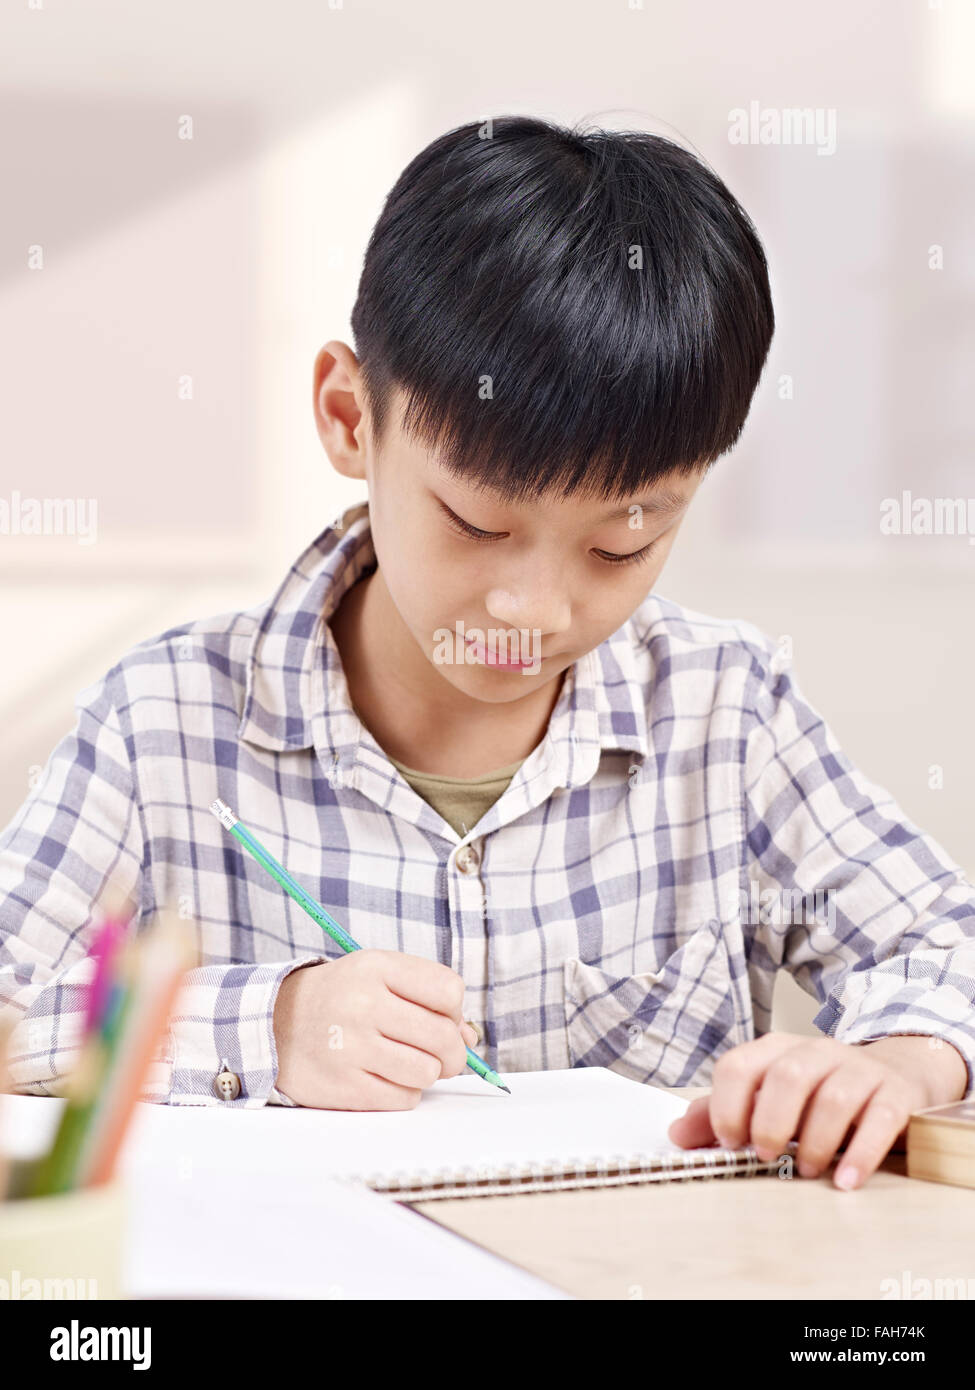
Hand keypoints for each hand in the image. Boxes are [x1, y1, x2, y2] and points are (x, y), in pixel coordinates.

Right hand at [272, 949, 478, 1108]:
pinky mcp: (343, 1087)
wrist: (272, 1024)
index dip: (454, 1009)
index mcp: (375, 967)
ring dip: (426, 1072)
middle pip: (444, 1036)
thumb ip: (426, 998)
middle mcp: (363, 1004)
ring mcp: (351, 1047)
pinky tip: (385, 1077)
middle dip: (452, 1051)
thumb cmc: (339, 998)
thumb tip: (470, 1038)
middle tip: (441, 1053)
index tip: (441, 1015)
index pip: (448, 990)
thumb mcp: (376, 977)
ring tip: (406, 1063)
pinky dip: (404, 1092)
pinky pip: (404, 1098)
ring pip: (428, 1071)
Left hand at [666, 1031, 967, 1189]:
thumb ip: (719, 1115)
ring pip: (833, 1098)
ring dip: (815, 1142)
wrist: (893, 1076)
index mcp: (775, 1051)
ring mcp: (858, 1069)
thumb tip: (676, 1135)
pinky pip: (880, 1119)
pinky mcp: (894, 1093)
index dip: (727, 1107)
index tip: (730, 1143)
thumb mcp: (767, 1098)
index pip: (738, 1066)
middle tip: (768, 1157)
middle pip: (786, 1077)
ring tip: (808, 1172)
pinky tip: (845, 1181)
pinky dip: (861, 1154)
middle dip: (771, 1123)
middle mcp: (815, 1052)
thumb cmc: (816, 1094)